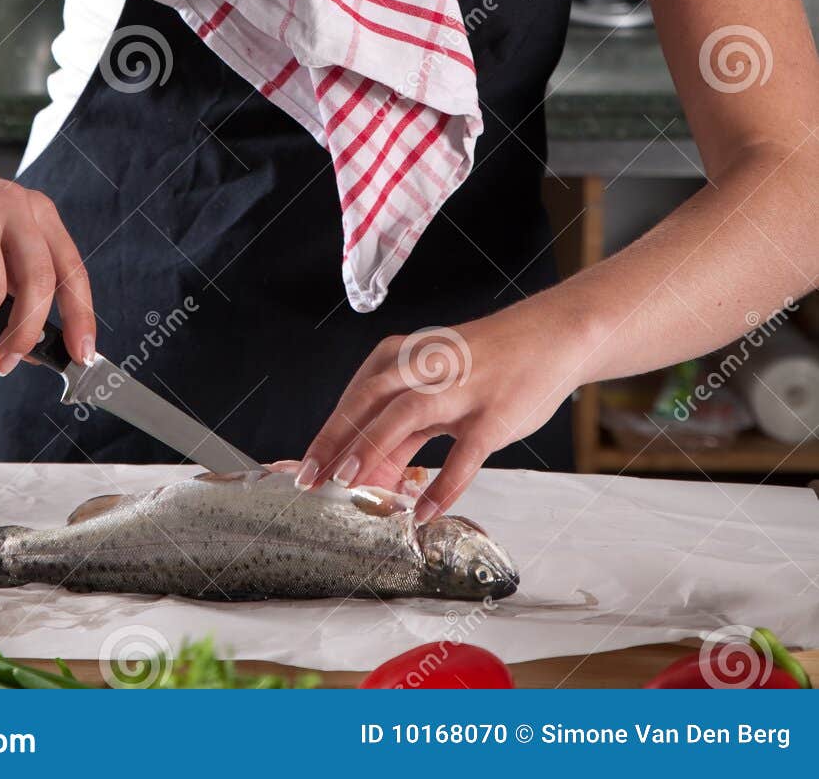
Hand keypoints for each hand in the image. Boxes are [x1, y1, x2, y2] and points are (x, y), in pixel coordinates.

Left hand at [295, 299, 588, 520]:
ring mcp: (460, 388)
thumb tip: (366, 474)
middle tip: (311, 478)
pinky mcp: (493, 414)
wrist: (548, 337)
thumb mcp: (434, 385)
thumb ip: (402, 426)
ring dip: (374, 448)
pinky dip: (443, 485)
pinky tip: (426, 513)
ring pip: (407, 415)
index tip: (303, 468)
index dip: (327, 433)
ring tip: (350, 485)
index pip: (357, 396)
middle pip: (369, 400)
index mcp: (405, 356)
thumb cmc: (484, 365)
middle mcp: (427, 366)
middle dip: (336, 439)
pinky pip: (464, 454)